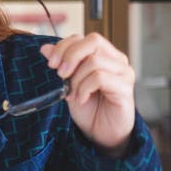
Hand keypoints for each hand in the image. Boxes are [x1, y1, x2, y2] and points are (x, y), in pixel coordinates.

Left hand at [40, 33, 135, 157]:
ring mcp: (123, 72)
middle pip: (93, 41)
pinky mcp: (125, 87)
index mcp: (103, 55)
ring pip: (94, 61)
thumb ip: (61, 64)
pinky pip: (99, 78)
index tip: (51, 63)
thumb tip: (45, 48)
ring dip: (76, 79)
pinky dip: (84, 89)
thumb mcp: (69, 83)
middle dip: (70, 55)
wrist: (101, 132)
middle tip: (60, 74)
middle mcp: (116, 60)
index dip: (64, 47)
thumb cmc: (89, 107)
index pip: (83, 38)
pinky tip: (81, 99)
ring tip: (73, 94)